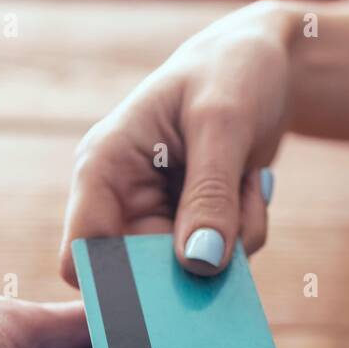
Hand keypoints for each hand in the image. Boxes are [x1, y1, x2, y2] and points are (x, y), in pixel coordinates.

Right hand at [60, 0, 294, 281]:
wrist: (265, 65)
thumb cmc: (231, 73)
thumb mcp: (222, 123)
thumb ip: (210, 194)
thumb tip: (199, 263)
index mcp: (104, 169)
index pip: (83, 251)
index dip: (115, 282)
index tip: (171, 283)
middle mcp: (122, 201)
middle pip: (141, 275)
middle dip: (194, 261)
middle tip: (235, 226)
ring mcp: (158, 218)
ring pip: (188, 274)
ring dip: (232, 243)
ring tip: (248, 182)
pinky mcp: (192, 228)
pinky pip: (218, 262)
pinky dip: (246, 236)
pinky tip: (252, 186)